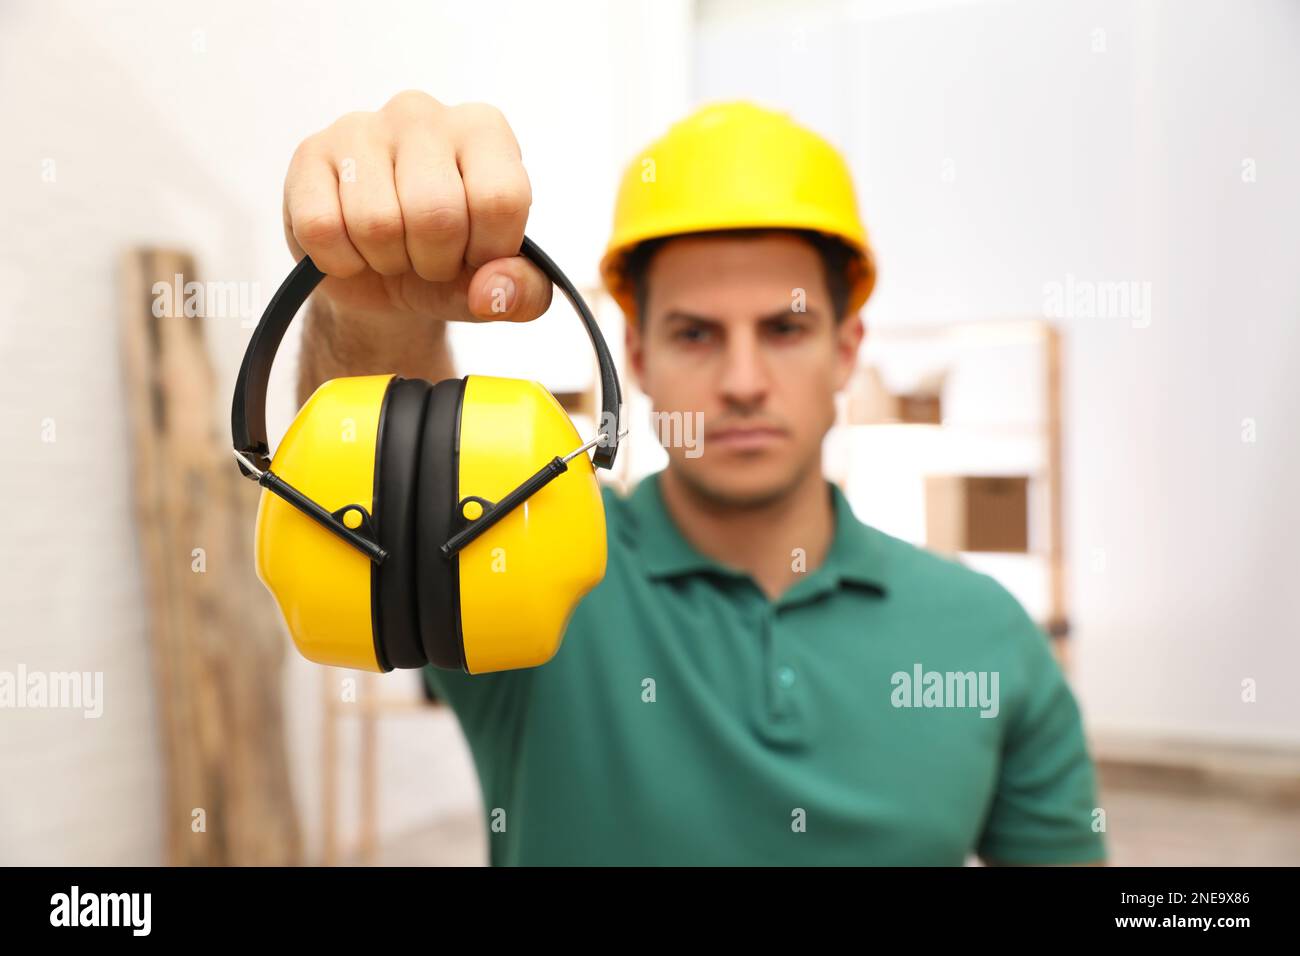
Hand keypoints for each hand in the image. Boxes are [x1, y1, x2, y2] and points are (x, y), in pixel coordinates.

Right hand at [283, 90, 551, 322]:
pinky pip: (321, 228)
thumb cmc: (449, 263)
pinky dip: (339, 261)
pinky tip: (351, 246)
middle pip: (437, 214)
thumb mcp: (500, 285)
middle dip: (434, 261)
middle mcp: (423, 113)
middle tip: (428, 257)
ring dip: (386, 260)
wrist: (381, 276)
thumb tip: (494, 294)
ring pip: (377, 223)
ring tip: (392, 249)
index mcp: (484, 131)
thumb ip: (523, 293)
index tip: (476, 255)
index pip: (500, 199)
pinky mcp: (309, 153)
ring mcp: (361, 127)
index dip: (488, 250)